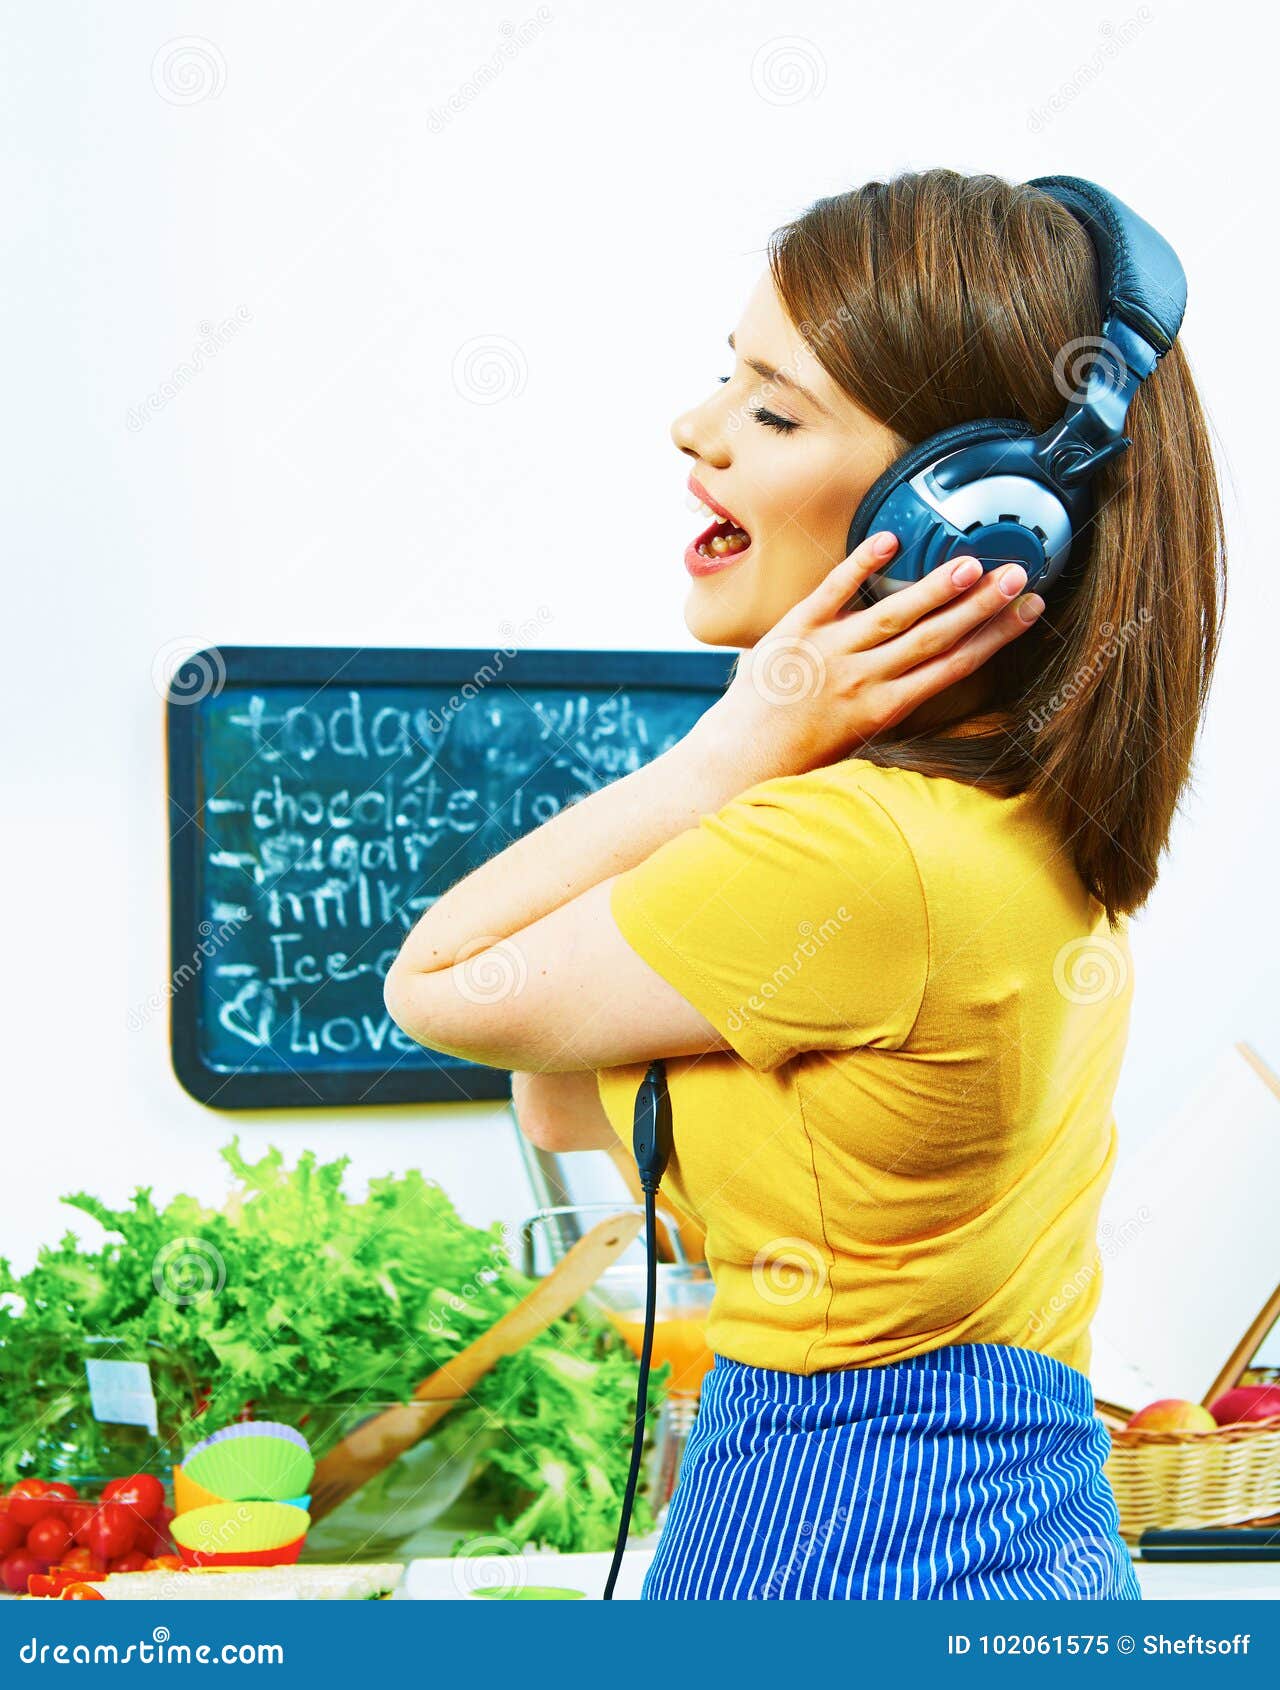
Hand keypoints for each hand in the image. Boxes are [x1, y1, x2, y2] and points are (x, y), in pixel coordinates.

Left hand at [703, 530, 1042, 780]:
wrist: (742, 756)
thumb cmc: (802, 754)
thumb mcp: (859, 738)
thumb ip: (892, 700)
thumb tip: (931, 666)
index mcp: (886, 708)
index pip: (954, 665)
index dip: (996, 636)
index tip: (1029, 610)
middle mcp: (864, 679)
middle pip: (935, 636)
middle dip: (981, 605)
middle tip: (1017, 574)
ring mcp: (830, 652)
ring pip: (894, 614)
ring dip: (934, 587)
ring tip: (971, 562)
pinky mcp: (795, 630)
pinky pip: (832, 591)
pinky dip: (860, 565)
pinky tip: (889, 541)